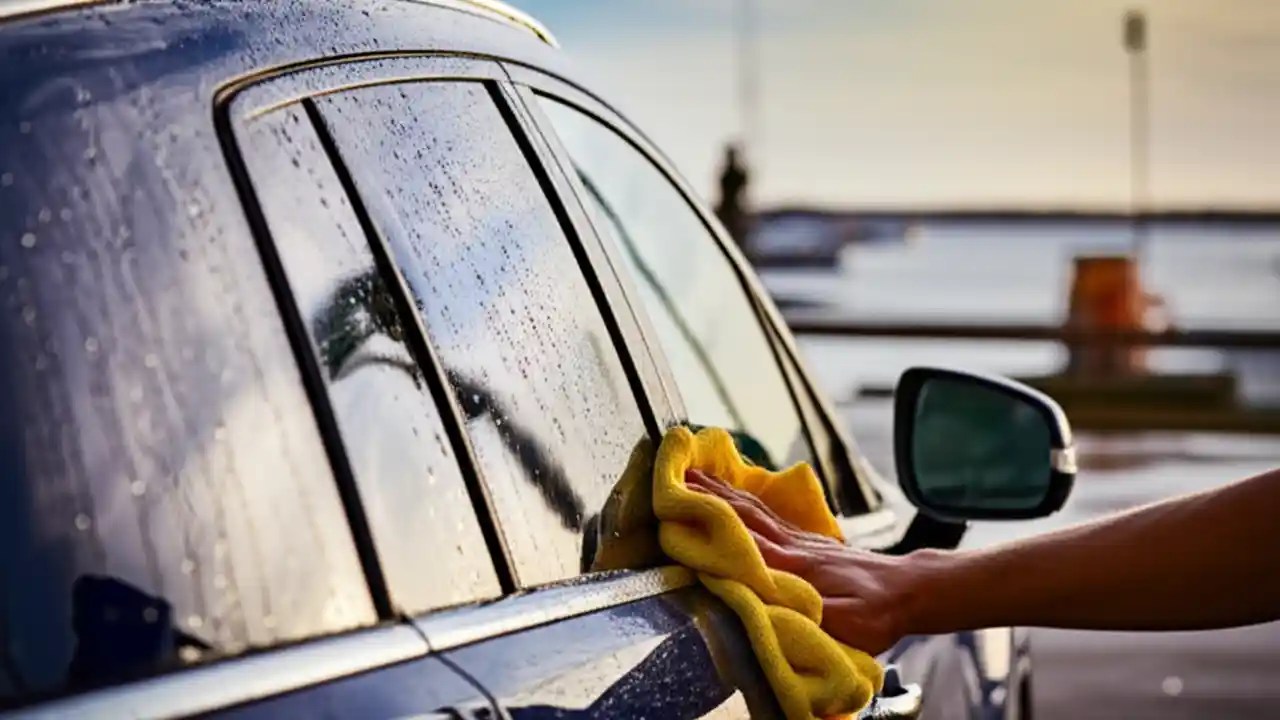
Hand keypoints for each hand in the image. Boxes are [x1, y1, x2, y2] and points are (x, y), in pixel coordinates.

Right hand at [686, 470, 917, 653]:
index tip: (681, 506)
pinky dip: (744, 500)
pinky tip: (733, 494)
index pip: (743, 539)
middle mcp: (792, 546)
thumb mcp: (847, 623)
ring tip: (693, 473)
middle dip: (707, 495)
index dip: (711, 522)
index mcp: (794, 566)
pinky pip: (768, 515)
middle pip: (742, 514)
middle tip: (675, 475)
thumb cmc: (878, 612)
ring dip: (721, 491)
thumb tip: (766, 605)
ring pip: (753, 510)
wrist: (910, 589)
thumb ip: (807, 614)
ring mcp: (800, 541)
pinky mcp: (808, 542)